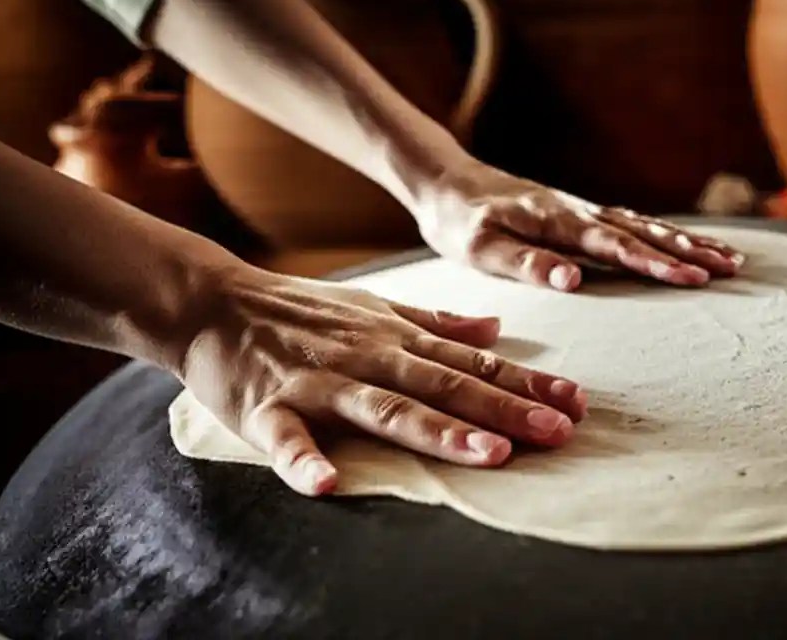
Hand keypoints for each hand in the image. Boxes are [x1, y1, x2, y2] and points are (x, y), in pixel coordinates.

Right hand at [180, 266, 587, 495]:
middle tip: (558, 431)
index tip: (576, 402)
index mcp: (395, 339)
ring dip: (436, 431)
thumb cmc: (299, 311)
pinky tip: (327, 485)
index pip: (471, 364)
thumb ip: (435, 323)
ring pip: (384, 408)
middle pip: (444, 387)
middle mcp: (367, 357)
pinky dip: (303, 460)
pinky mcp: (266, 408)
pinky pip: (287, 438)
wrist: (210, 302)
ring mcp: (318, 383)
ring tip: (489, 455)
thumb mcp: (375, 308)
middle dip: (503, 410)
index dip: (524, 384)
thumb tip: (497, 328)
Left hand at [413, 161, 744, 291]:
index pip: (617, 245)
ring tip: (730, 259)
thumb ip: (526, 263)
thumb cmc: (459, 222)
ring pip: (646, 226)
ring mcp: (584, 211)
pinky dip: (666, 234)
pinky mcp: (581, 214)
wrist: (447, 183)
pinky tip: (687, 244)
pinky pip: (634, 223)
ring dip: (688, 242)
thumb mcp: (479, 249)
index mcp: (558, 221)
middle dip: (692, 252)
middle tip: (735, 268)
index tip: (693, 280)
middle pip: (645, 232)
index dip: (656, 264)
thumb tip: (574, 280)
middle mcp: (580, 211)